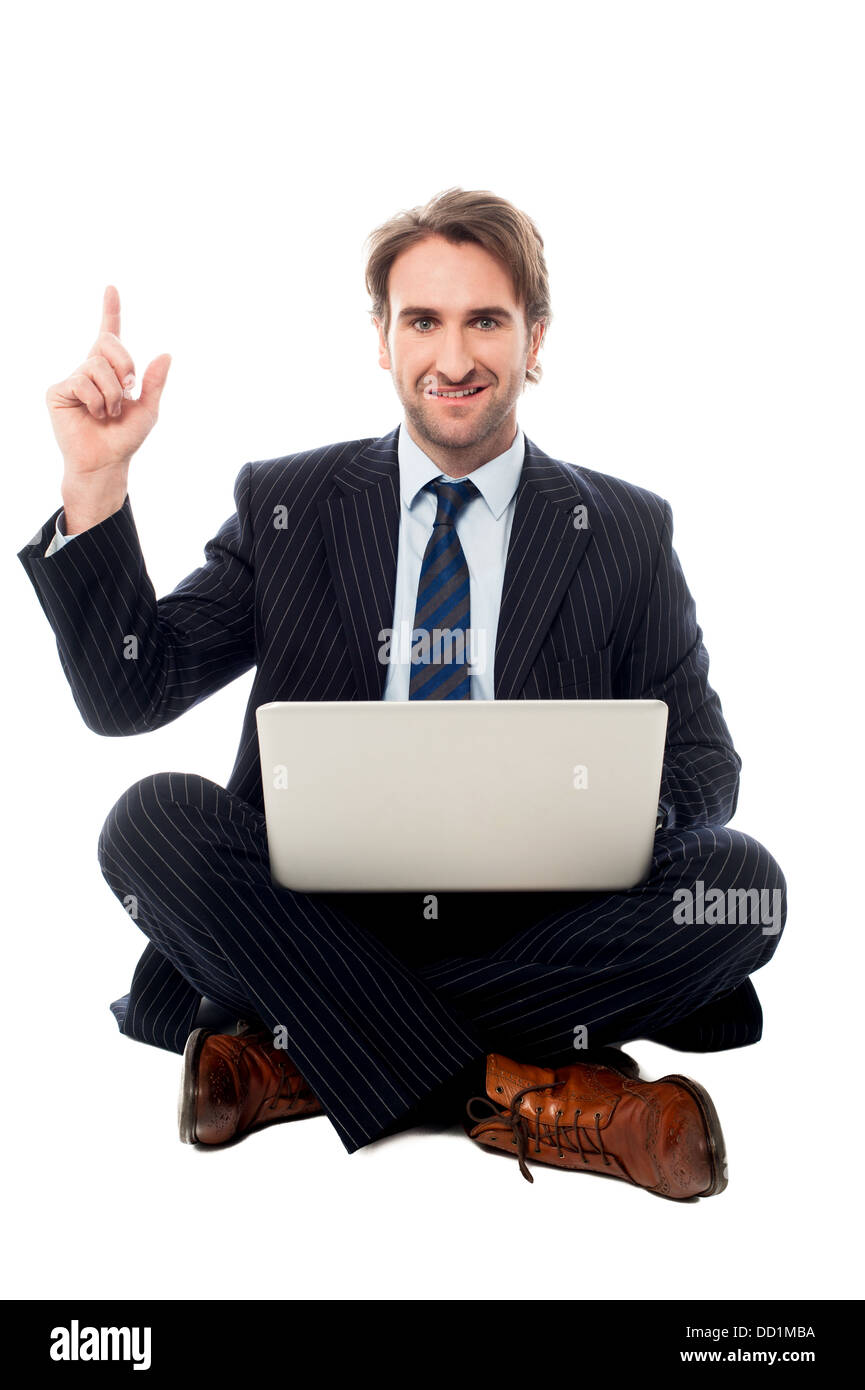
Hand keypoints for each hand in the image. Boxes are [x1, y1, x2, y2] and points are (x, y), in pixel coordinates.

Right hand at [45, 285, 171, 530]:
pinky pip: (81, 381)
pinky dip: (96, 400)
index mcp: (111, 370)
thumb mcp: (148, 409)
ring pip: (96, 365)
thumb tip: (165, 353)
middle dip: (125, 365)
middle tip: (128, 391)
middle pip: (108, 343)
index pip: (110, 334)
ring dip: (112, 393)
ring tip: (108, 412)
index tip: (111, 288)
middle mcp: (90, 369)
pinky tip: (94, 414)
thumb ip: (155, 382)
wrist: (106, 462)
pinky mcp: (59, 391)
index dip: (111, 310)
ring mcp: (73, 379)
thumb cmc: (125, 438)